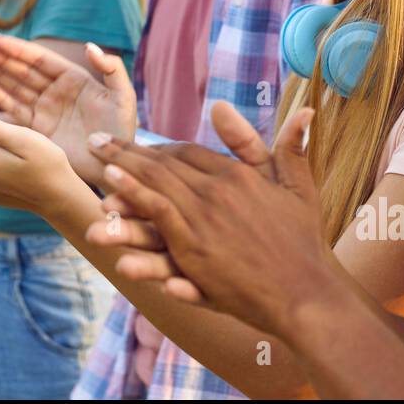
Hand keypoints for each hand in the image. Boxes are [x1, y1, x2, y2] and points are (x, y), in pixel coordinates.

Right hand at [0, 33, 135, 185]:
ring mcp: (44, 110)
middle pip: (23, 70)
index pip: (41, 59)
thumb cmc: (121, 130)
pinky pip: (13, 112)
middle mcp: (55, 91)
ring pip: (14, 89)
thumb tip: (89, 46)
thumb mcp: (123, 97)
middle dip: (2, 59)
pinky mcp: (37, 129)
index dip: (19, 49)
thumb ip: (112, 69)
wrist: (112, 165)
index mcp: (73, 78)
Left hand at [85, 101, 330, 335]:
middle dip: (127, 151)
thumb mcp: (301, 187)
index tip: (136, 145)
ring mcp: (204, 221)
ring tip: (96, 158)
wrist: (306, 293)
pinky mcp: (195, 251)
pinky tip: (110, 197)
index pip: (188, 152)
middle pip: (163, 164)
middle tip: (97, 141)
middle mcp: (217, 192)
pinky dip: (134, 204)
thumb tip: (306, 109)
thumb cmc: (305, 242)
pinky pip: (158, 221)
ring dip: (122, 171)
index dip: (159, 146)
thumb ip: (292, 148)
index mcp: (238, 176)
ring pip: (155, 187)